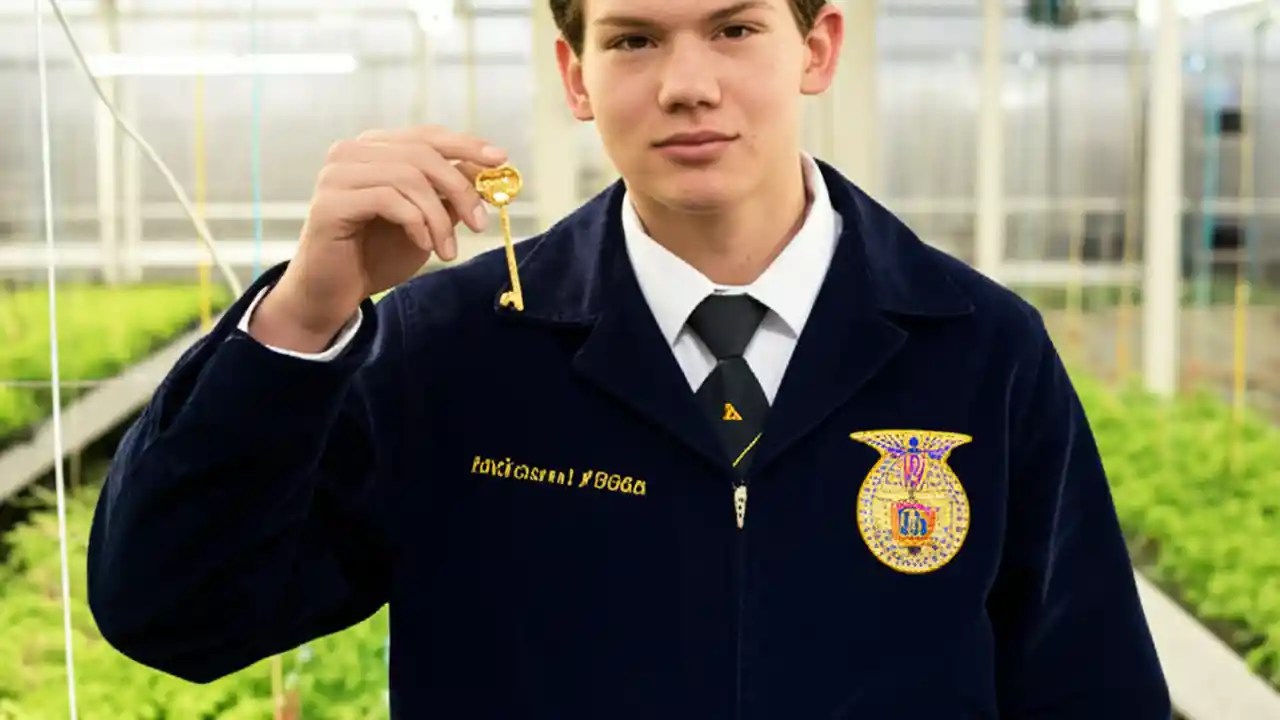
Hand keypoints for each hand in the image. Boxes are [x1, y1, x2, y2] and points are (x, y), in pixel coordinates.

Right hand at [251, 126, 507, 351]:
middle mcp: (352, 152)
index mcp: (374, 149)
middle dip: (460, 189)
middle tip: (479, 224)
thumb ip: (448, 196)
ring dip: (438, 217)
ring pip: (409, 177)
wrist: (334, 294)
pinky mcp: (330, 201)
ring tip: (447, 250)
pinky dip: (416, 223)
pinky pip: (388, 200)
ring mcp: (336, 174)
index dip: (466, 145)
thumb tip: (486, 173)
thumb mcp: (426, 221)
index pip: (427, 136)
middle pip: (422, 154)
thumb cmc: (377, 256)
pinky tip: (423, 245)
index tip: (500, 160)